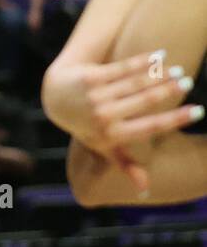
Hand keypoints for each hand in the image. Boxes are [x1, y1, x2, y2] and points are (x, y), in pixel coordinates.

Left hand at [42, 52, 201, 189]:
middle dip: (169, 91)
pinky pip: (121, 67)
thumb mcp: (103, 147)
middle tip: (188, 82)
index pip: (150, 127)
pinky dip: (142, 61)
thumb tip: (145, 191)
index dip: (175, 119)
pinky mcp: (90, 76)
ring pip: (134, 82)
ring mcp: (96, 95)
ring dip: (159, 74)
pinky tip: (159, 55)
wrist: (55, 98)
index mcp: (112, 134)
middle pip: (144, 101)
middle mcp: (103, 115)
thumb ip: (125, 165)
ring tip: (177, 70)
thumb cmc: (86, 126)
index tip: (198, 111)